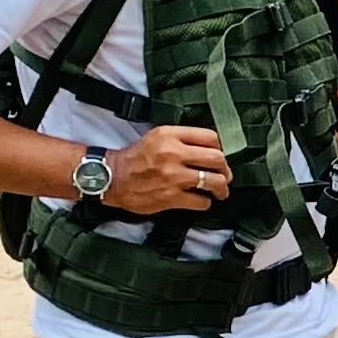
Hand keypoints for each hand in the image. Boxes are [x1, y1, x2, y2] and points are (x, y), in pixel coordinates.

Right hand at [101, 124, 234, 215]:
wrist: (112, 177)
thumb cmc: (136, 157)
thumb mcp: (158, 137)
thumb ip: (182, 138)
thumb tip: (211, 148)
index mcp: (170, 135)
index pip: (211, 137)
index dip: (220, 148)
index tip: (219, 157)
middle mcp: (173, 153)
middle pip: (217, 159)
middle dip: (225, 170)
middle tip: (225, 176)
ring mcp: (173, 176)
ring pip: (214, 181)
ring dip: (221, 188)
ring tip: (220, 191)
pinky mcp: (170, 197)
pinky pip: (201, 201)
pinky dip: (205, 202)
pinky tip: (201, 200)